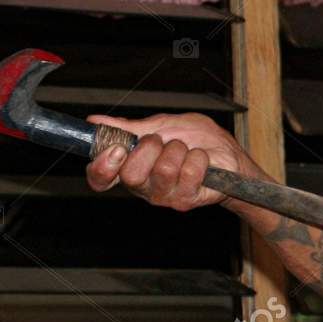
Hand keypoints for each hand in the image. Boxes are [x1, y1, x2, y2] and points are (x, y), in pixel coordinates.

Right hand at [84, 112, 254, 211]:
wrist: (227, 154)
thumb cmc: (194, 140)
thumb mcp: (160, 125)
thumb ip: (129, 127)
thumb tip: (95, 121)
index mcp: (130, 167)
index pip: (100, 179)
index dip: (101, 166)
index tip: (117, 149)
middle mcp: (142, 187)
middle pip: (130, 174)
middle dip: (150, 148)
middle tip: (162, 141)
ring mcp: (164, 196)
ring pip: (162, 171)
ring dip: (178, 150)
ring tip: (186, 149)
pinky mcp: (186, 200)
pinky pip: (188, 173)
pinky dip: (198, 157)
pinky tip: (201, 160)